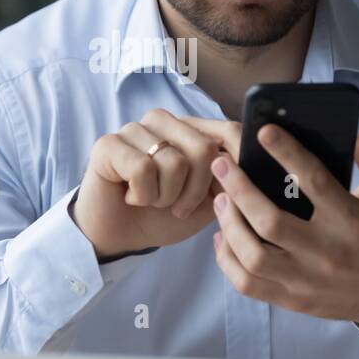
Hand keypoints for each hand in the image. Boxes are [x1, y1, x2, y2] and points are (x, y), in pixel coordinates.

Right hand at [71, 108, 231, 259]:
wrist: (119, 237)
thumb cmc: (162, 216)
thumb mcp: (207, 202)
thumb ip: (229, 181)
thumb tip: (250, 167)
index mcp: (190, 130)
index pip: (229, 130)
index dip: (238, 159)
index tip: (235, 189)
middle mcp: (163, 122)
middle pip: (204, 149)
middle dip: (195, 191)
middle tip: (176, 206)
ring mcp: (134, 128)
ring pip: (174, 162)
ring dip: (165, 196)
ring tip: (150, 198)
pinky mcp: (108, 143)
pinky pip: (143, 168)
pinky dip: (142, 195)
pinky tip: (131, 196)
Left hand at [185, 119, 358, 325]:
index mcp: (350, 221)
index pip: (314, 181)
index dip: (288, 153)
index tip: (264, 132)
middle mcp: (326, 252)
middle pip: (270, 221)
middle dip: (239, 189)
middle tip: (222, 165)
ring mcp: (307, 280)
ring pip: (253, 256)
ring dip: (229, 224)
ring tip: (220, 199)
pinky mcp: (293, 300)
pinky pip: (249, 284)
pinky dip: (228, 260)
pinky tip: (223, 237)